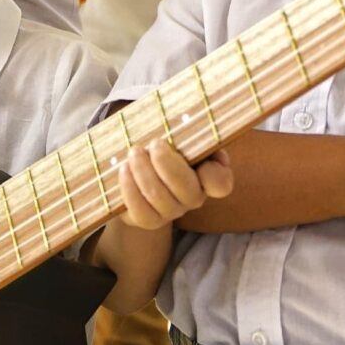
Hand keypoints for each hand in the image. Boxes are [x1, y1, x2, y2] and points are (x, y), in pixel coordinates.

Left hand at [113, 137, 230, 229]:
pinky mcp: (148, 219)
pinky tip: (124, 169)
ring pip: (159, 198)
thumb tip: (189, 125)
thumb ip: (190, 131)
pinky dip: (130, 188)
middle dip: (166, 164)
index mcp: (207, 176)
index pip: (220, 184)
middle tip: (155, 143)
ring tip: (135, 151)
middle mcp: (193, 198)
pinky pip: (140, 211)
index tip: (197, 154)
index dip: (213, 175)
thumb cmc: (167, 146)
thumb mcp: (182, 136)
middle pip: (186, 190)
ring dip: (144, 171)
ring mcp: (170, 212)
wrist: (141, 165)